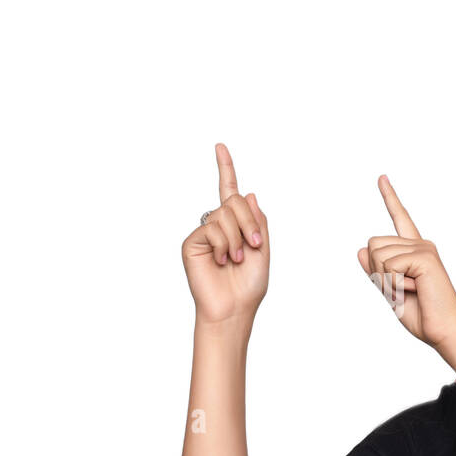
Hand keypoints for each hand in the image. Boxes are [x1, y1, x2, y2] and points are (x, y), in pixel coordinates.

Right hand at [181, 143, 269, 324]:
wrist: (233, 308)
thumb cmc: (248, 285)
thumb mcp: (263, 249)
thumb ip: (258, 220)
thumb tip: (247, 193)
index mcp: (236, 225)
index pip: (229, 191)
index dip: (225, 168)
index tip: (220, 146)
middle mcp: (218, 225)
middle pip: (234, 202)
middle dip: (250, 223)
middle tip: (255, 246)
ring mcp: (204, 233)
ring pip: (224, 214)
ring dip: (237, 238)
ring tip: (235, 259)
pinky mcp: (193, 242)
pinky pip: (212, 228)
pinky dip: (223, 245)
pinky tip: (221, 262)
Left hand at [357, 174, 455, 351]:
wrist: (444, 331)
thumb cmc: (423, 315)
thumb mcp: (391, 292)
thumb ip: (376, 272)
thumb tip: (360, 250)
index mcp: (414, 251)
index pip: (400, 218)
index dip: (390, 197)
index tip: (381, 178)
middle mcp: (420, 244)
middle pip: (373, 245)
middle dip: (376, 272)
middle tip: (401, 290)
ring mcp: (424, 249)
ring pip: (377, 254)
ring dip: (386, 280)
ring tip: (410, 291)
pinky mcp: (425, 257)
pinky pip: (389, 265)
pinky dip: (395, 284)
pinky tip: (416, 290)